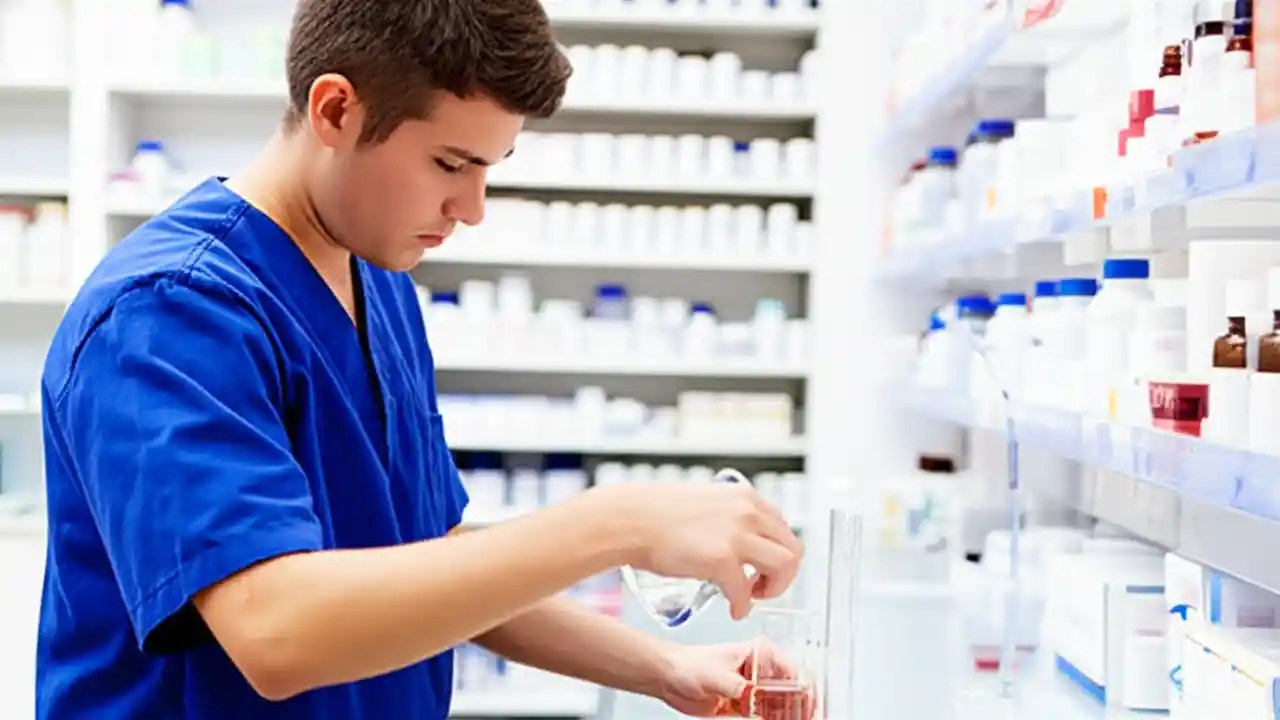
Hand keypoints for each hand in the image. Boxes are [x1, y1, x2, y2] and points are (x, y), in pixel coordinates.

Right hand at [590, 482, 802, 618]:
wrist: (629, 520)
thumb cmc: (657, 515)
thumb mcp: (707, 503)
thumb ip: (730, 517)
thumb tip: (742, 539)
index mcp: (746, 498)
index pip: (784, 530)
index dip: (778, 554)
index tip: (763, 568)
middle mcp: (748, 512)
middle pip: (793, 549)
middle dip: (783, 575)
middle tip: (762, 587)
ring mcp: (737, 535)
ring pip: (785, 567)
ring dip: (773, 588)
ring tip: (751, 597)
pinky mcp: (721, 560)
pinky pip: (747, 592)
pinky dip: (743, 606)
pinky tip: (733, 610)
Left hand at [654, 641, 815, 719]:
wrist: (668, 678)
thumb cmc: (688, 664)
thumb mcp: (717, 676)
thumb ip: (740, 689)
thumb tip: (756, 698)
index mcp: (757, 654)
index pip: (790, 670)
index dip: (802, 687)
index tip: (808, 701)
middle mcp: (757, 671)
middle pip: (788, 690)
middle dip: (799, 704)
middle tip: (806, 716)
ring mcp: (751, 689)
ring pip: (778, 705)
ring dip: (787, 714)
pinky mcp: (743, 706)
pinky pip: (763, 716)